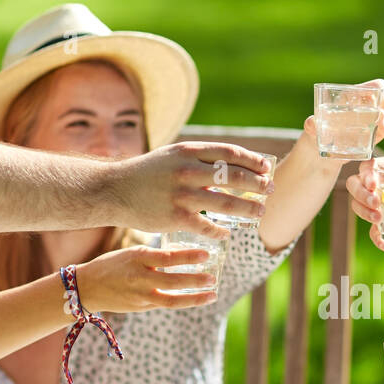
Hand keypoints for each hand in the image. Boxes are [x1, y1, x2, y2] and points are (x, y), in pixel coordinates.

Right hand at [73, 245, 220, 312]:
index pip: (167, 257)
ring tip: (212, 294)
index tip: (206, 253)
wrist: (86, 287)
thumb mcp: (131, 253)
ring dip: (195, 298)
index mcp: (137, 258)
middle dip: (195, 281)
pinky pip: (166, 304)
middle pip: (172, 281)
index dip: (188, 256)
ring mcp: (140, 296)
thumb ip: (154, 256)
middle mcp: (139, 278)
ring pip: (172, 300)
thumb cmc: (112, 265)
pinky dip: (184, 302)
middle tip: (213, 278)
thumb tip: (183, 254)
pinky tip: (198, 299)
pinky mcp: (141, 307)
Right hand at [110, 142, 273, 236]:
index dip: (253, 161)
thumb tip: (235, 165)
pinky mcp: (176, 218)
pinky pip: (207, 226)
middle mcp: (188, 171)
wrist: (114, 190)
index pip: (231, 153)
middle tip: (269, 190)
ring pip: (227, 204)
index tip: (267, 168)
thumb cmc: (148, 173)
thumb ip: (201, 158)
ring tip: (260, 212)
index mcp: (189, 151)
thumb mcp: (173, 155)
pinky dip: (221, 230)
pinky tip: (227, 232)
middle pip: (234, 177)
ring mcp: (182, 196)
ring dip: (248, 209)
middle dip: (258, 185)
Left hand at [304, 79, 383, 148]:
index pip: (375, 87)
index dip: (383, 94)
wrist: (323, 151)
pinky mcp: (381, 127)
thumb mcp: (313, 130)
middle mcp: (369, 103)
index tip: (383, 108)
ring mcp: (377, 115)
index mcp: (355, 97)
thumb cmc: (317, 135)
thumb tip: (311, 123)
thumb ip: (312, 126)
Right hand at [346, 155, 383, 251]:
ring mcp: (377, 202)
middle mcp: (379, 184)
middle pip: (355, 184)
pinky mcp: (381, 220)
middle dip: (361, 195)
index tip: (373, 184)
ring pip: (357, 204)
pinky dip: (376, 237)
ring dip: (364, 213)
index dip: (367, 173)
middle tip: (376, 205)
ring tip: (378, 220)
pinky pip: (371, 229)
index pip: (370, 165)